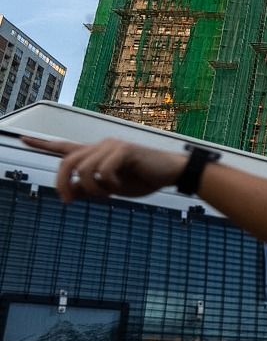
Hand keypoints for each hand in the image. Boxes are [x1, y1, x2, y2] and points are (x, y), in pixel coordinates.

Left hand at [21, 136, 187, 203]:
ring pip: (84, 170)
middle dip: (62, 184)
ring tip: (109, 194)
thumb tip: (68, 192)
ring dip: (93, 189)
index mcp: (96, 154)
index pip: (63, 147)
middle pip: (67, 162)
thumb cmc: (142, 179)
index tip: (22, 139)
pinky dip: (109, 185)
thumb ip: (88, 189)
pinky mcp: (124, 150)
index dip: (42, 144)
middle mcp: (100, 145)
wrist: (171, 174)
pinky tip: (120, 187)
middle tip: (66, 201)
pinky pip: (103, 171)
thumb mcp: (111, 189)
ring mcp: (112, 146)